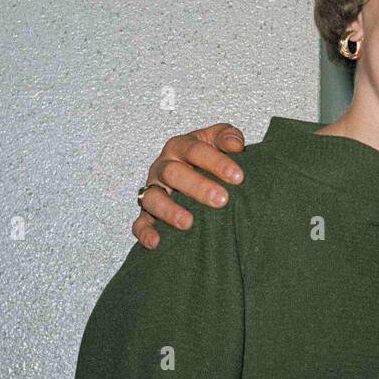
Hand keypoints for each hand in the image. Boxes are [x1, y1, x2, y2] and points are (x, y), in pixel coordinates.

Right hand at [132, 123, 246, 248]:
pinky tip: (156, 242)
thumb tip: (236, 145)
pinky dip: (145, 232)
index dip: (216, 162)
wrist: (193, 172)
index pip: (195, 150)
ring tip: (188, 223)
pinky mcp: (146, 213)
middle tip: (221, 199)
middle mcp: (163, 167)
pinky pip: (140, 223)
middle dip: (197, 187)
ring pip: (153, 198)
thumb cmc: (208, 156)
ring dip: (169, 210)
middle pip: (173, 173)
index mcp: (180, 146)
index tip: (238, 177)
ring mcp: (152, 190)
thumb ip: (228, 136)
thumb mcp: (219, 140)